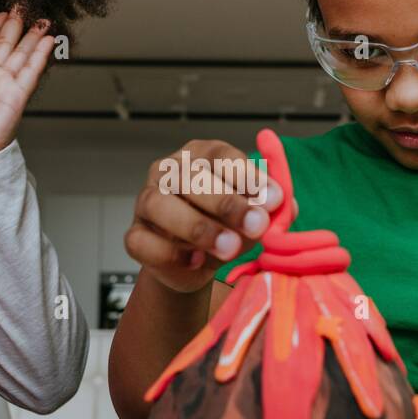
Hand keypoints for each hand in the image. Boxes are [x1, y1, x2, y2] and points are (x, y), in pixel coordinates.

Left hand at [0, 10, 50, 163]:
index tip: (1, 14)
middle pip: (6, 47)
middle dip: (14, 26)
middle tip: (22, 5)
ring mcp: (6, 88)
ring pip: (21, 55)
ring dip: (32, 37)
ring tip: (41, 18)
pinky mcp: (16, 97)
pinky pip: (30, 72)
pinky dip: (40, 56)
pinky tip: (49, 40)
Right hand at [124, 139, 292, 293]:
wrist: (196, 263)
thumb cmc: (228, 227)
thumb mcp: (255, 215)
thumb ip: (271, 208)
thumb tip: (283, 204)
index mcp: (202, 155)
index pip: (220, 155)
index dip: (247, 176)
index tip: (273, 198)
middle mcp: (169, 171)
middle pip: (190, 178)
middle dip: (227, 203)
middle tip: (256, 225)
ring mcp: (146, 201)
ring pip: (160, 205)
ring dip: (197, 227)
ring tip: (229, 247)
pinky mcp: (134, 235)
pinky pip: (142, 241)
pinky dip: (169, 252)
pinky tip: (196, 260)